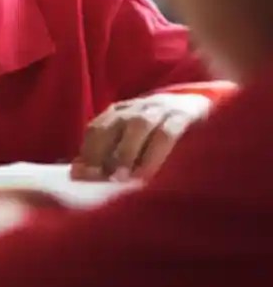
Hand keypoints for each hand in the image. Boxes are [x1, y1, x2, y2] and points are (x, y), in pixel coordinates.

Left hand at [71, 93, 209, 181]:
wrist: (207, 109)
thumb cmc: (164, 134)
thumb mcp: (136, 140)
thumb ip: (110, 153)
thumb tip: (79, 172)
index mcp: (121, 112)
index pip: (96, 128)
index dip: (86, 151)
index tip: (79, 176)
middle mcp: (137, 107)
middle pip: (111, 125)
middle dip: (100, 152)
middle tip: (96, 179)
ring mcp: (162, 109)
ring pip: (138, 126)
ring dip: (127, 152)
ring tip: (120, 179)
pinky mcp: (186, 116)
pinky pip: (167, 133)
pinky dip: (155, 154)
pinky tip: (148, 175)